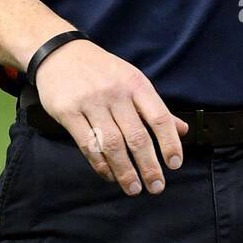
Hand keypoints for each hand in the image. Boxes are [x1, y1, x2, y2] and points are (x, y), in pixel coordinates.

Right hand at [35, 39, 189, 195]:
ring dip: (125, 171)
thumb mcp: (132, 80)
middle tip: (156, 186)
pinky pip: (88, 145)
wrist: (60, 54)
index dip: (169, 143)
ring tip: (134, 188)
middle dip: (149, 165)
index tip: (174, 164)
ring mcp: (91, 103)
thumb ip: (155, 107)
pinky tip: (110, 175)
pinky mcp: (68, 113)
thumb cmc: (102, 70)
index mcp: (135, 83)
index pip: (159, 117)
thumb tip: (182, 130)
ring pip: (113, 144)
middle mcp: (115, 93)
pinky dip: (101, 164)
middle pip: (137, 136)